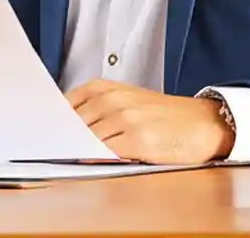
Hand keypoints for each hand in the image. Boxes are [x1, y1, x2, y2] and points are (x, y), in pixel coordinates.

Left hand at [65, 80, 232, 164]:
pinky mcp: (139, 140)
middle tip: (56, 151)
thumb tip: (65, 129)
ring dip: (80, 151)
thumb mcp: (126, 100)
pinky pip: (107, 153)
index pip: (65, 106)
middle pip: (73, 124)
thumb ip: (96, 109)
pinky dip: (99, 159)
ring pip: (88, 140)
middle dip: (65, 140)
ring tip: (75, 158)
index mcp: (105, 88)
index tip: (46, 133)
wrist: (203, 122)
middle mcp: (113, 100)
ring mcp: (125, 119)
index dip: (55, 123)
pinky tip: (97, 162)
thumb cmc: (164, 115)